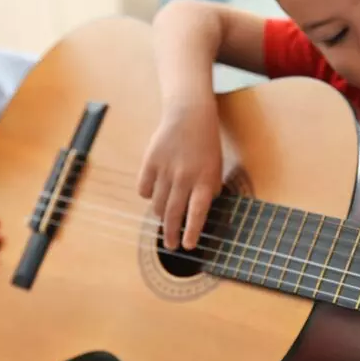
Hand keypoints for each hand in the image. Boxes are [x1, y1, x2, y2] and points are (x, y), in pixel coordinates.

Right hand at [137, 106, 222, 250]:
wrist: (189, 114)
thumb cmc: (206, 144)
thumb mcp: (216, 167)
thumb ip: (208, 189)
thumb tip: (196, 212)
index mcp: (205, 180)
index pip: (197, 213)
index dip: (192, 232)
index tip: (189, 246)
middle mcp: (185, 177)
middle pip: (174, 214)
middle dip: (171, 234)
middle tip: (170, 245)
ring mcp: (166, 170)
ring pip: (158, 204)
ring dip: (161, 215)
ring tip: (164, 217)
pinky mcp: (150, 162)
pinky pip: (144, 189)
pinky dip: (147, 195)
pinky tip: (153, 194)